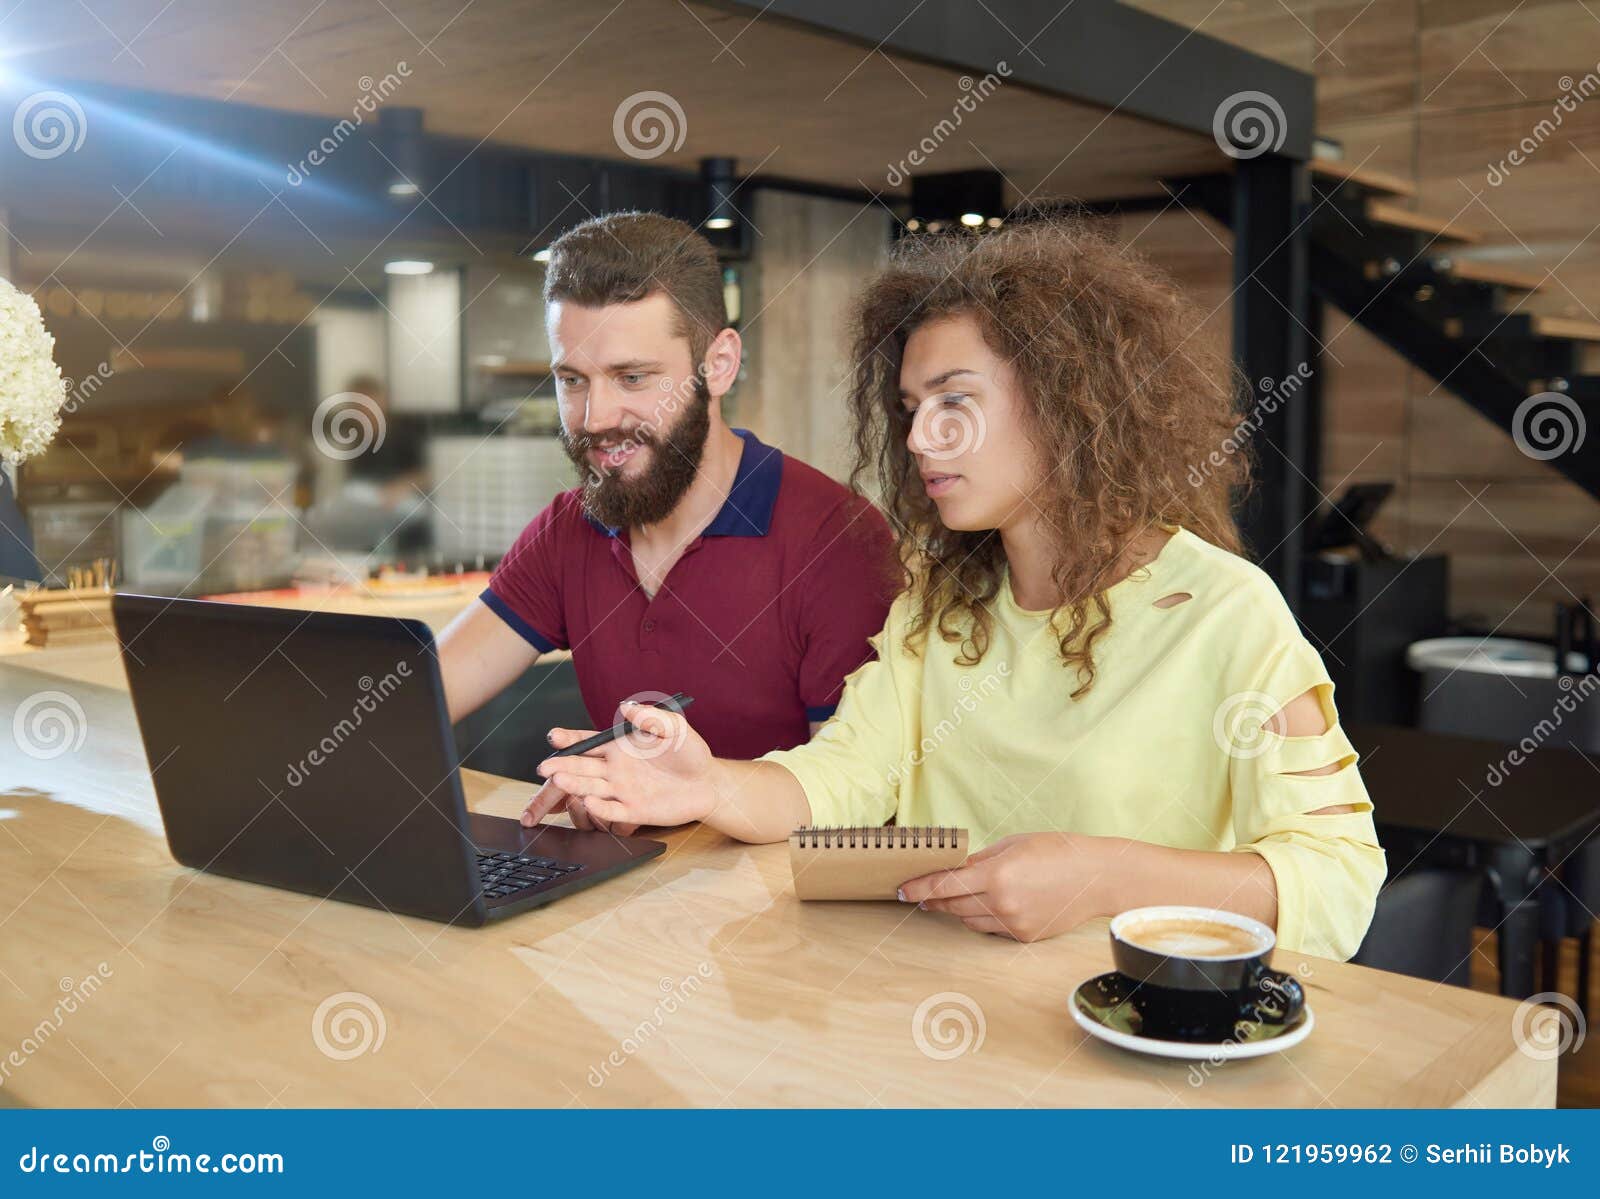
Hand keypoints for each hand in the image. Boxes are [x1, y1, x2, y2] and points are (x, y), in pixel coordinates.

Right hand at [535, 702, 717, 830]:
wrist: (709, 782)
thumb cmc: (690, 752)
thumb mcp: (674, 728)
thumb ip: (651, 717)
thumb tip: (626, 706)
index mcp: (618, 747)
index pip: (587, 743)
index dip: (569, 740)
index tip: (554, 737)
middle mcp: (614, 770)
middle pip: (581, 768)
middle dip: (561, 767)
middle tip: (545, 767)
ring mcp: (622, 791)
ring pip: (591, 788)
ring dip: (574, 785)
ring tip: (558, 780)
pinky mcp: (633, 812)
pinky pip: (612, 811)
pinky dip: (600, 808)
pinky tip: (589, 801)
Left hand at [897, 832, 1109, 941]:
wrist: (1098, 876)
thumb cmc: (1058, 850)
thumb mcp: (1013, 844)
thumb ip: (980, 861)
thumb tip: (952, 870)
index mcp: (997, 874)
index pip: (944, 885)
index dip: (919, 888)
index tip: (901, 890)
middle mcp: (1002, 902)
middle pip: (952, 905)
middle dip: (933, 899)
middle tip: (919, 892)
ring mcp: (1014, 923)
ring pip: (968, 920)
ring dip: (957, 908)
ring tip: (955, 895)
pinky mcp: (1024, 936)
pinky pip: (990, 929)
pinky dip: (983, 917)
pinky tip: (989, 904)